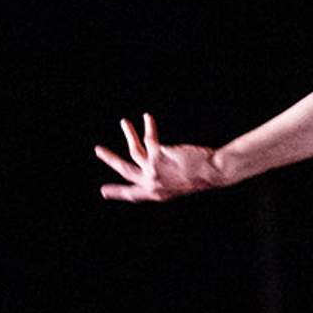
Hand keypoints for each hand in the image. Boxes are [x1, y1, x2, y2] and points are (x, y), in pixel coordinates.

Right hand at [95, 113, 228, 202]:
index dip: (118, 192)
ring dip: (128, 134)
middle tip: (98, 149)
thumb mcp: (180, 185)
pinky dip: (148, 126)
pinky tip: (147, 117)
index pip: (133, 194)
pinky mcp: (159, 156)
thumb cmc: (202, 177)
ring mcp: (153, 170)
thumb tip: (154, 171)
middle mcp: (152, 184)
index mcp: (157, 194)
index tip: (103, 191)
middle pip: (125, 170)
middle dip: (110, 159)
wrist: (214, 173)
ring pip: (133, 150)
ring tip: (124, 122)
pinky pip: (149, 138)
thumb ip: (164, 181)